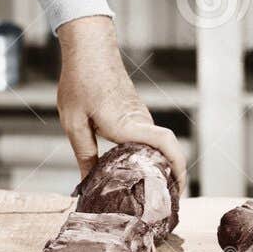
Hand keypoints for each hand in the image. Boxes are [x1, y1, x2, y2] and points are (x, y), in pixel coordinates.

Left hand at [55, 15, 186, 190]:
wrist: (89, 49)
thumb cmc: (80, 81)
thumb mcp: (74, 121)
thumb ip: (84, 152)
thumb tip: (88, 181)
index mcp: (128, 125)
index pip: (166, 146)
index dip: (178, 168)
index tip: (179, 189)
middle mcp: (141, 121)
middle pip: (166, 151)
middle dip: (171, 176)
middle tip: (163, 202)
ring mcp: (140, 115)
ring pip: (157, 144)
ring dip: (159, 165)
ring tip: (149, 191)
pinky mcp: (135, 111)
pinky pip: (148, 136)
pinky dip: (148, 152)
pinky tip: (133, 166)